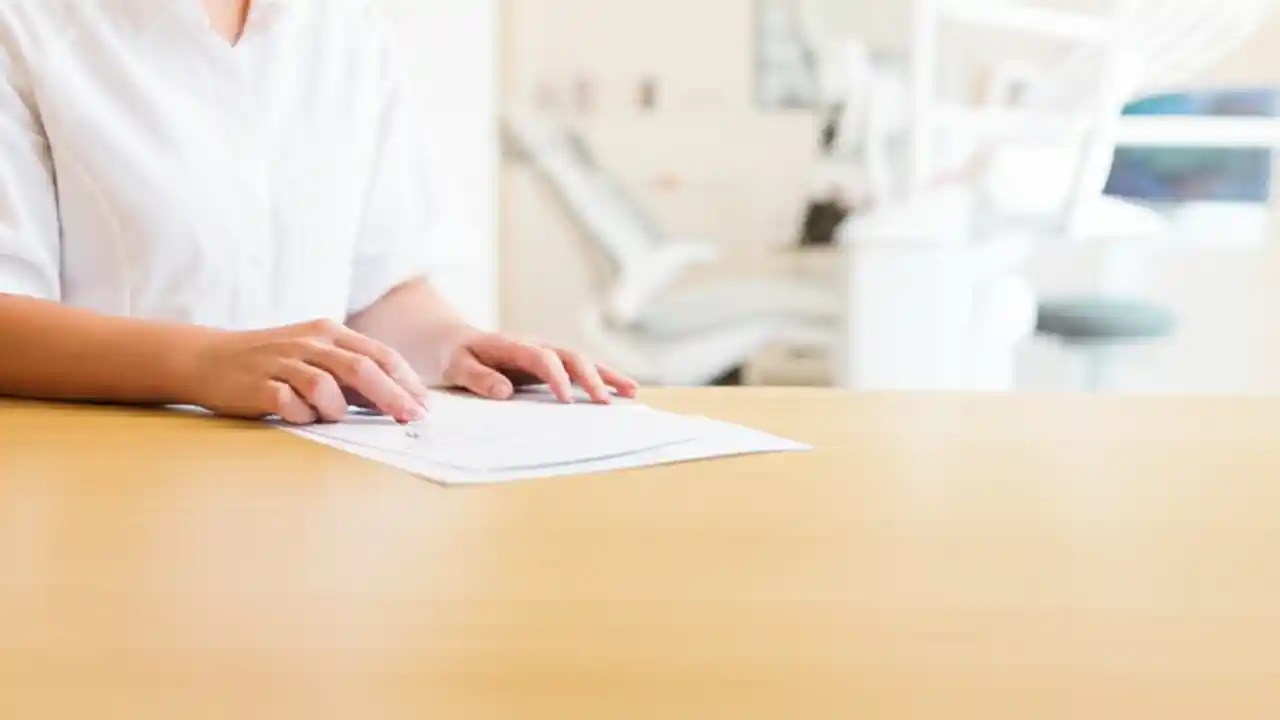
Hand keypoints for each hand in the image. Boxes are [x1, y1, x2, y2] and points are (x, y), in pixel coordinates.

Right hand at [188, 319, 428, 424]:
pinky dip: (302, 415)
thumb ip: (353, 377)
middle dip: (392, 396)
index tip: (425, 407)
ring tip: (332, 417)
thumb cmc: (273, 363)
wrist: (208, 359)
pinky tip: (300, 417)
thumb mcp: (317, 360)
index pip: (380, 355)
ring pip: (326, 385)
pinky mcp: (258, 384)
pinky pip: (290, 403)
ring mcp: (283, 362)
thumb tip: (398, 402)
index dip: (406, 382)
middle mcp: (310, 342)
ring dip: (338, 408)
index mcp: (330, 333)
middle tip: (412, 419)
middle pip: (361, 368)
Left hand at [439, 330, 637, 403]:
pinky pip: (577, 369)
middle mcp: (533, 346)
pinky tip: (621, 389)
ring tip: (631, 391)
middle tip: (605, 401)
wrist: (450, 340)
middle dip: (590, 378)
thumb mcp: (455, 366)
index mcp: (511, 346)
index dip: (556, 377)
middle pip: (570, 357)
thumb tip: (506, 391)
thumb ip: (478, 377)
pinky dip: (600, 377)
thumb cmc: (451, 354)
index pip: (541, 359)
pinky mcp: (548, 364)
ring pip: (581, 361)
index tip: (566, 399)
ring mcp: (543, 353)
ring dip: (606, 375)